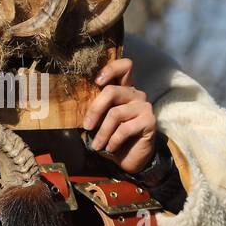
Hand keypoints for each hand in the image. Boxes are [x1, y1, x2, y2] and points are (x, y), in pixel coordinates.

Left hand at [83, 58, 157, 173]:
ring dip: (102, 132)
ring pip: (115, 113)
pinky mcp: (149, 121)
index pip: (125, 66)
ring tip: (96, 145)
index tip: (96, 82)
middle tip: (87, 126)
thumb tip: (75, 105)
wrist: (130, 158)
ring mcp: (144, 106)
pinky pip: (125, 128)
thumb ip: (95, 109)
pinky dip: (113, 140)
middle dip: (95, 110)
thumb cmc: (112, 137)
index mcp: (124, 89)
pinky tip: (110, 148)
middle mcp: (136, 94)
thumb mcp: (101, 121)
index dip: (111, 69)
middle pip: (112, 91)